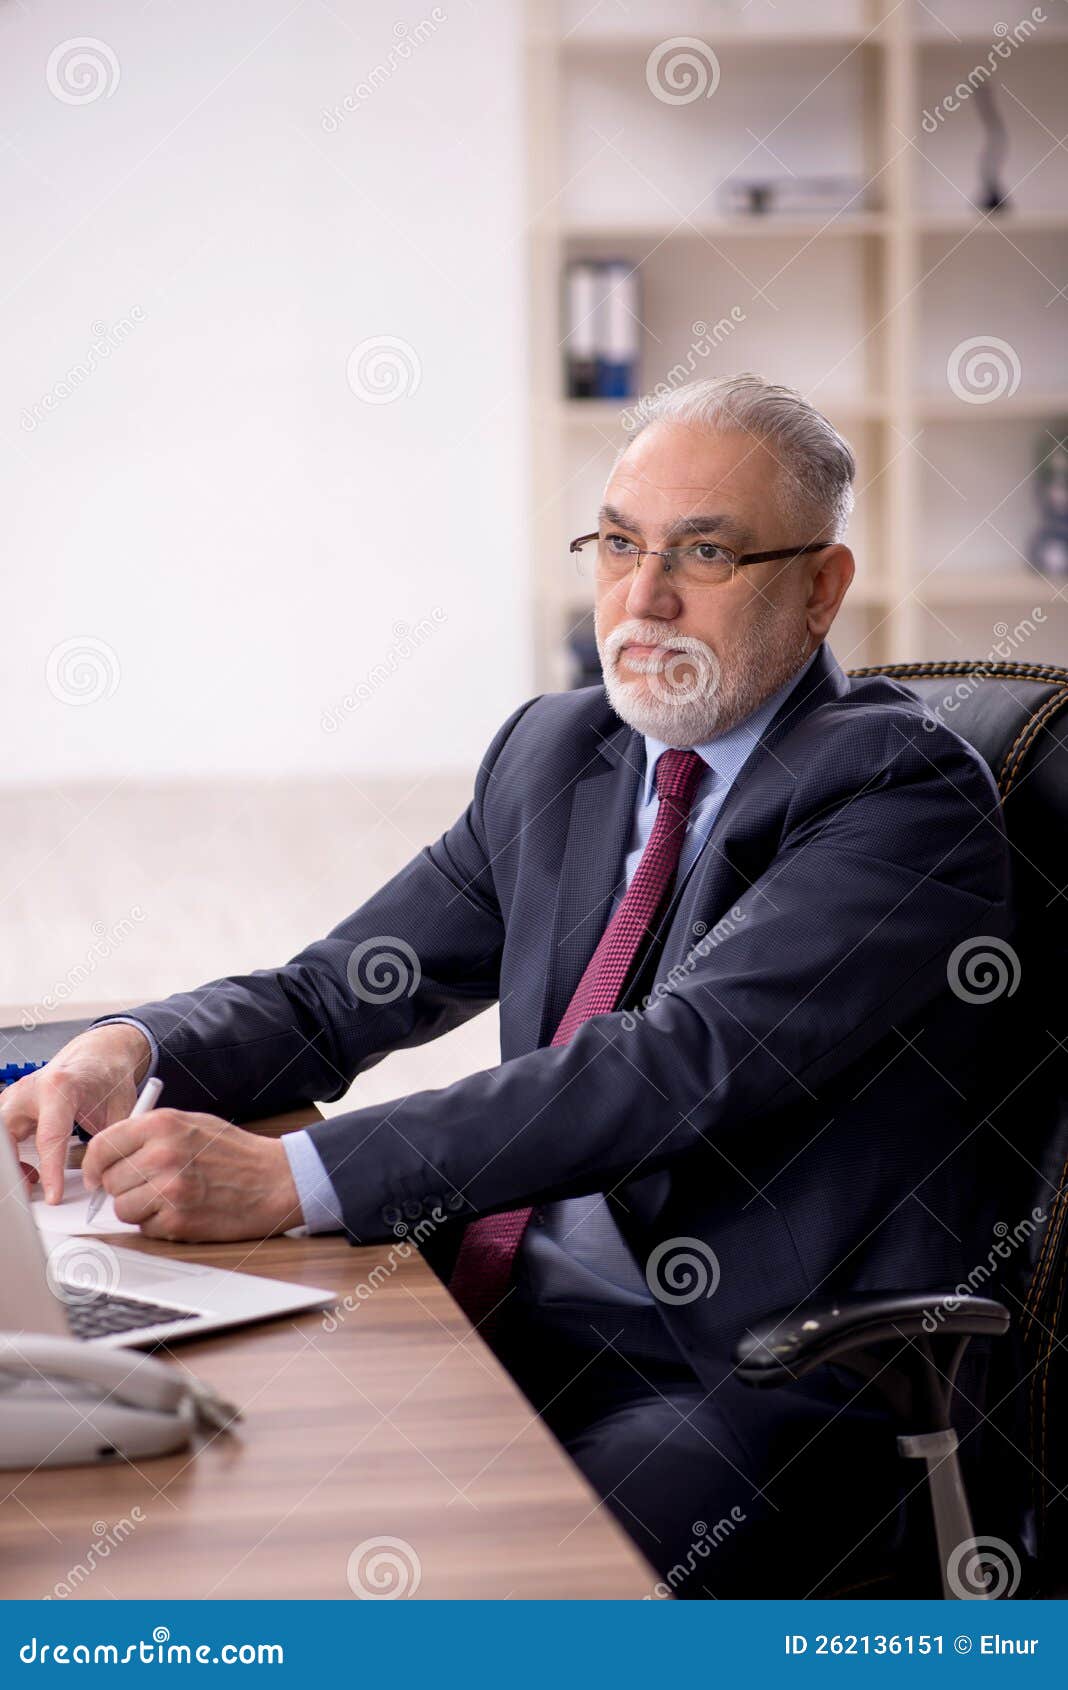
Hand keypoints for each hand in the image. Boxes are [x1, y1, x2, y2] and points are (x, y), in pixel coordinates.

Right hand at [0, 1023, 150, 1203]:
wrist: (97, 1055)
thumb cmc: (107, 1077)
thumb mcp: (119, 1109)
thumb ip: (109, 1144)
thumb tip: (99, 1181)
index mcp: (59, 1088)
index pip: (49, 1137)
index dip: (51, 1172)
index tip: (54, 1196)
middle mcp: (30, 1090)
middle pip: (7, 1137)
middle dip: (13, 1168)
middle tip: (31, 1191)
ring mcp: (15, 1097)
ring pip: (1, 1139)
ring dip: (10, 1163)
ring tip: (33, 1179)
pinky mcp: (10, 1106)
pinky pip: (3, 1138)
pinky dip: (10, 1156)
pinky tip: (28, 1167)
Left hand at [82, 1108, 303, 1240]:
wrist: (275, 1180)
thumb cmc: (234, 1152)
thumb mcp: (192, 1123)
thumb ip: (148, 1133)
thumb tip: (106, 1155)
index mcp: (162, 1125)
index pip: (101, 1146)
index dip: (94, 1165)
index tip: (96, 1174)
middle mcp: (162, 1154)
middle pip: (109, 1181)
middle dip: (124, 1186)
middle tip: (149, 1184)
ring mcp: (170, 1189)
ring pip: (122, 1208)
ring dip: (139, 1208)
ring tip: (168, 1197)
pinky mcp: (179, 1220)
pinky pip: (144, 1228)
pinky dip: (158, 1223)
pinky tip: (183, 1209)